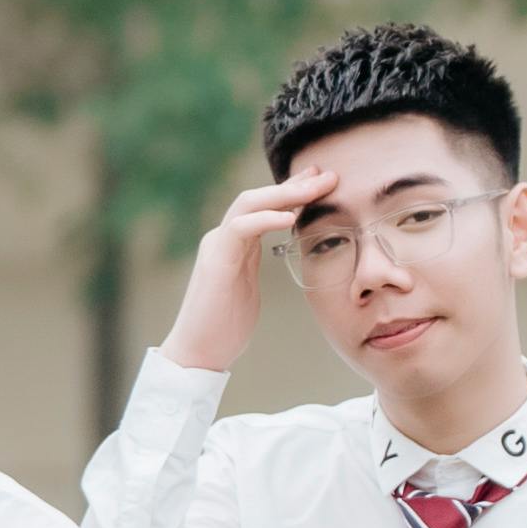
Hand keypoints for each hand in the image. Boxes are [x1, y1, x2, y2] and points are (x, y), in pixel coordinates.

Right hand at [160, 175, 308, 376]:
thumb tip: (276, 252)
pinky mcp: (216, 261)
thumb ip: (256, 263)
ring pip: (248, 203)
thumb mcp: (247, 286)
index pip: (264, 206)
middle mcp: (224, 237)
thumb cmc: (224, 326)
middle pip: (259, 197)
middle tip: (328, 175)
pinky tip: (290, 217)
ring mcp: (217, 246)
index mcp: (234, 243)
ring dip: (284, 193)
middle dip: (294, 184)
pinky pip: (239, 228)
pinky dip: (265, 219)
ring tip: (315, 187)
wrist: (197, 352)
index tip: (320, 180)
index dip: (292, 190)